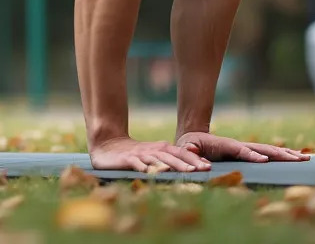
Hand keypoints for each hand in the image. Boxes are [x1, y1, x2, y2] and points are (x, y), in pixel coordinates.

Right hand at [89, 136, 212, 172]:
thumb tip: (189, 168)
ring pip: (159, 160)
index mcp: (160, 149)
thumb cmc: (133, 153)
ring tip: (186, 171)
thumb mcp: (152, 155)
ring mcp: (140, 154)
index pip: (181, 152)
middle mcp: (153, 150)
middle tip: (203, 169)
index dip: (194, 158)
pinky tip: (153, 173)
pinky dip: (146, 168)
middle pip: (173, 156)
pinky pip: (137, 164)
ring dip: (173, 165)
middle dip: (189, 163)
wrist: (106, 143)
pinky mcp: (127, 159)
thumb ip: (166, 160)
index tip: (208, 166)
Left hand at [174, 132, 309, 162]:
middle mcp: (239, 146)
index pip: (241, 150)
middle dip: (280, 154)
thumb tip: (195, 153)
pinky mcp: (249, 153)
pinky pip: (269, 154)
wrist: (194, 138)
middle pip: (262, 149)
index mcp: (225, 146)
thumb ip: (190, 151)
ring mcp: (246, 149)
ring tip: (305, 158)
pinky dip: (284, 156)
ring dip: (287, 154)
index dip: (252, 155)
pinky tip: (298, 159)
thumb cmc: (190, 147)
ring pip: (269, 150)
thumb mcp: (187, 148)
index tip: (264, 160)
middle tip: (297, 159)